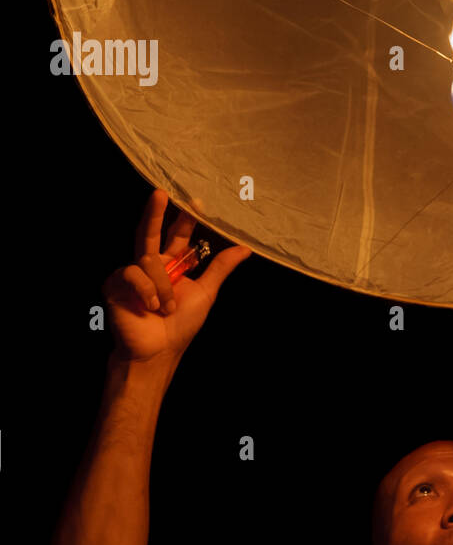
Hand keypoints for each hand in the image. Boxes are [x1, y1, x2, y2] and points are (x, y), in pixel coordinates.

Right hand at [102, 189, 250, 364]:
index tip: (198, 202)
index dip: (188, 219)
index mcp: (171, 264)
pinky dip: (147, 290)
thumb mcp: (205, 292)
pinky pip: (132, 274)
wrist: (157, 352)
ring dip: (163, 286)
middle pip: (152, 231)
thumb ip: (220, 268)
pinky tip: (151, 306)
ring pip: (149, 260)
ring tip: (166, 307)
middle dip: (156, 212)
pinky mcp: (115, 284)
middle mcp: (151, 264)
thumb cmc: (180, 325)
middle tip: (161, 192)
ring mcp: (131, 273)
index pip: (180, 235)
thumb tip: (244, 248)